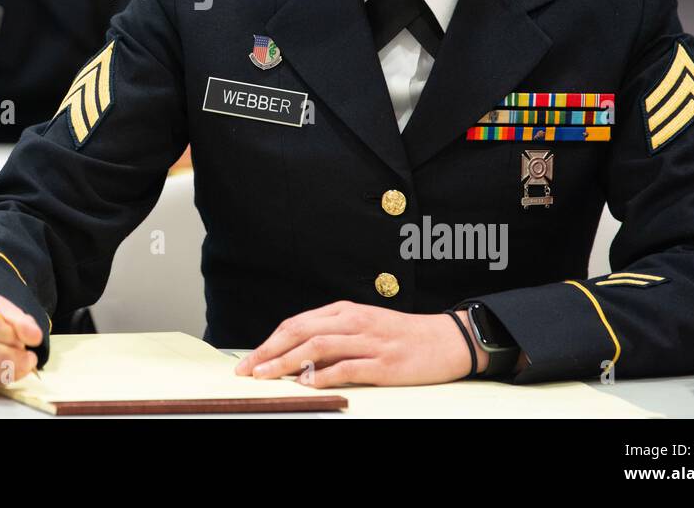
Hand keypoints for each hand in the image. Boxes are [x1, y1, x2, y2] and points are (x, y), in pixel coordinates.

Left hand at [232, 302, 486, 386]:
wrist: (446, 339)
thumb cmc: (400, 335)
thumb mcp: (363, 325)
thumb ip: (333, 335)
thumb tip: (296, 357)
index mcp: (345, 311)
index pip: (297, 323)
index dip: (270, 341)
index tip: (250, 360)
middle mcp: (353, 322)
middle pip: (300, 331)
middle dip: (269, 351)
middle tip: (247, 370)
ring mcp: (368, 341)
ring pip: (318, 346)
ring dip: (287, 361)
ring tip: (266, 375)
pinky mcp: (384, 363)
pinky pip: (347, 367)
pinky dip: (324, 374)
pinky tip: (307, 382)